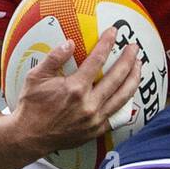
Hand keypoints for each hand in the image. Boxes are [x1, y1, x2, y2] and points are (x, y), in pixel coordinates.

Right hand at [11, 27, 140, 157]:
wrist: (30, 136)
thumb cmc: (31, 105)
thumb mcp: (35, 77)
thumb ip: (54, 58)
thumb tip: (69, 42)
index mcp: (75, 88)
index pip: (97, 60)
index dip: (107, 44)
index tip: (114, 32)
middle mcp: (89, 104)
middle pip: (117, 77)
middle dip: (128, 59)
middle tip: (134, 47)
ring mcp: (95, 119)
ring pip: (123, 96)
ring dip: (133, 79)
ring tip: (139, 66)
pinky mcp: (96, 130)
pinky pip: (117, 115)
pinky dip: (126, 102)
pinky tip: (130, 92)